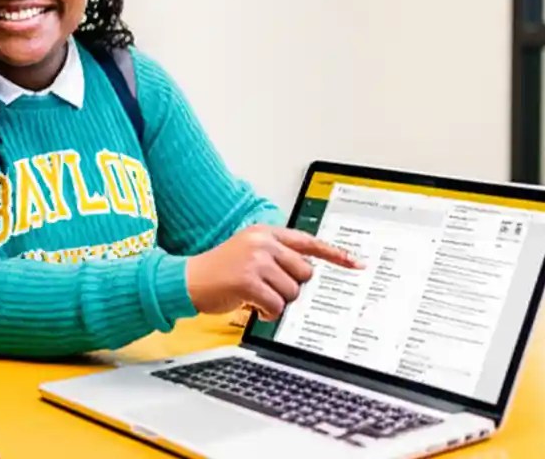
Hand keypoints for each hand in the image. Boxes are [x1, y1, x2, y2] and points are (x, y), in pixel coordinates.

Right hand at [186, 225, 362, 320]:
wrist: (187, 280)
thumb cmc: (220, 270)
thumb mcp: (248, 251)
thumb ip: (277, 255)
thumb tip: (306, 273)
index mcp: (266, 233)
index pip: (309, 242)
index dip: (335, 254)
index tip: (357, 263)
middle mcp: (263, 243)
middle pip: (305, 273)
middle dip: (290, 287)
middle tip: (268, 287)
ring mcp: (256, 260)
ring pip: (292, 292)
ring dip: (277, 301)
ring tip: (256, 295)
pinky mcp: (249, 280)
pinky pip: (276, 305)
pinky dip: (267, 311)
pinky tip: (252, 304)